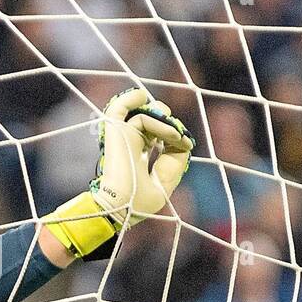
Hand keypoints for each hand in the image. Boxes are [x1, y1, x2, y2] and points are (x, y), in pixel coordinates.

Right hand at [43, 87, 193, 259]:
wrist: (122, 206)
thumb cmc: (140, 202)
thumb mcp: (166, 182)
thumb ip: (175, 159)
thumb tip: (179, 138)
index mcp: (140, 157)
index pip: (160, 137)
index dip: (175, 136)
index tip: (185, 144)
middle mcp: (130, 145)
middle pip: (151, 122)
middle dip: (169, 123)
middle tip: (178, 136)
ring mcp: (123, 137)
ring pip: (143, 114)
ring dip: (162, 120)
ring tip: (173, 134)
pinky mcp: (115, 132)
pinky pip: (121, 108)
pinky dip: (131, 98)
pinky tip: (141, 95)